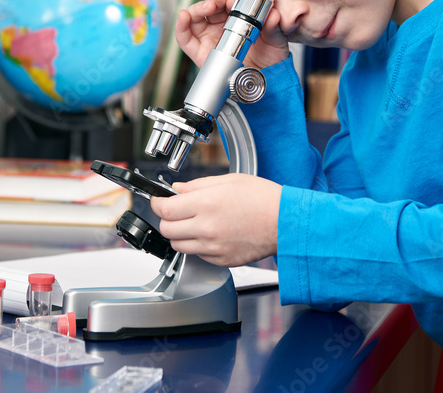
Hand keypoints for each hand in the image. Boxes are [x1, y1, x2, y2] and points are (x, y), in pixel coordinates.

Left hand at [150, 173, 281, 267]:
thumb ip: (197, 186)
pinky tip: (212, 234)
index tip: (158, 201)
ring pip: (179, 245)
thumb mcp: (228, 181)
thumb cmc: (263, 199)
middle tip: (176, 212)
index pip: (164, 209)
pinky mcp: (221, 260)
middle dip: (167, 219)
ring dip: (180, 234)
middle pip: (167, 229)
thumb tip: (177, 190)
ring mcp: (213, 247)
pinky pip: (198, 255)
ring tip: (194, 224)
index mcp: (205, 204)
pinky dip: (199, 246)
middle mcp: (206, 228)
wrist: (285, 222)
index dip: (157, 203)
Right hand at [176, 0, 289, 69]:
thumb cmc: (270, 59)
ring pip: (196, 18)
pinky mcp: (199, 53)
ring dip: (198, 8)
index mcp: (237, 20)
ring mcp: (209, 39)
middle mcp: (221, 27)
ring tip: (209, 6)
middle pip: (210, 8)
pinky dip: (181, 26)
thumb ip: (273, 27)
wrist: (267, 81)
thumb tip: (273, 15)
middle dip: (213, 0)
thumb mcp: (275, 40)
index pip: (227, 3)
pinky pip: (185, 38)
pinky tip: (184, 16)